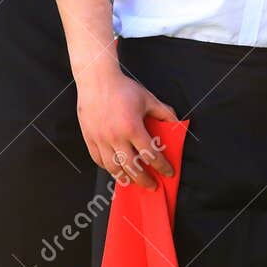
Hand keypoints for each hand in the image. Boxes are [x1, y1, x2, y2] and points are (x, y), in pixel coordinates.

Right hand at [76, 68, 177, 187]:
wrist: (96, 80)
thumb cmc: (123, 88)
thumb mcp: (148, 98)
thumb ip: (164, 113)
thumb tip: (177, 125)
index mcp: (132, 127)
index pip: (151, 155)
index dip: (162, 166)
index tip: (169, 173)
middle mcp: (115, 137)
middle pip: (132, 167)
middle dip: (144, 180)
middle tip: (152, 186)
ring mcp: (100, 139)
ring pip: (113, 167)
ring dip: (125, 178)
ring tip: (133, 182)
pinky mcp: (89, 138)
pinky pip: (98, 159)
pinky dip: (108, 167)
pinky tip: (115, 169)